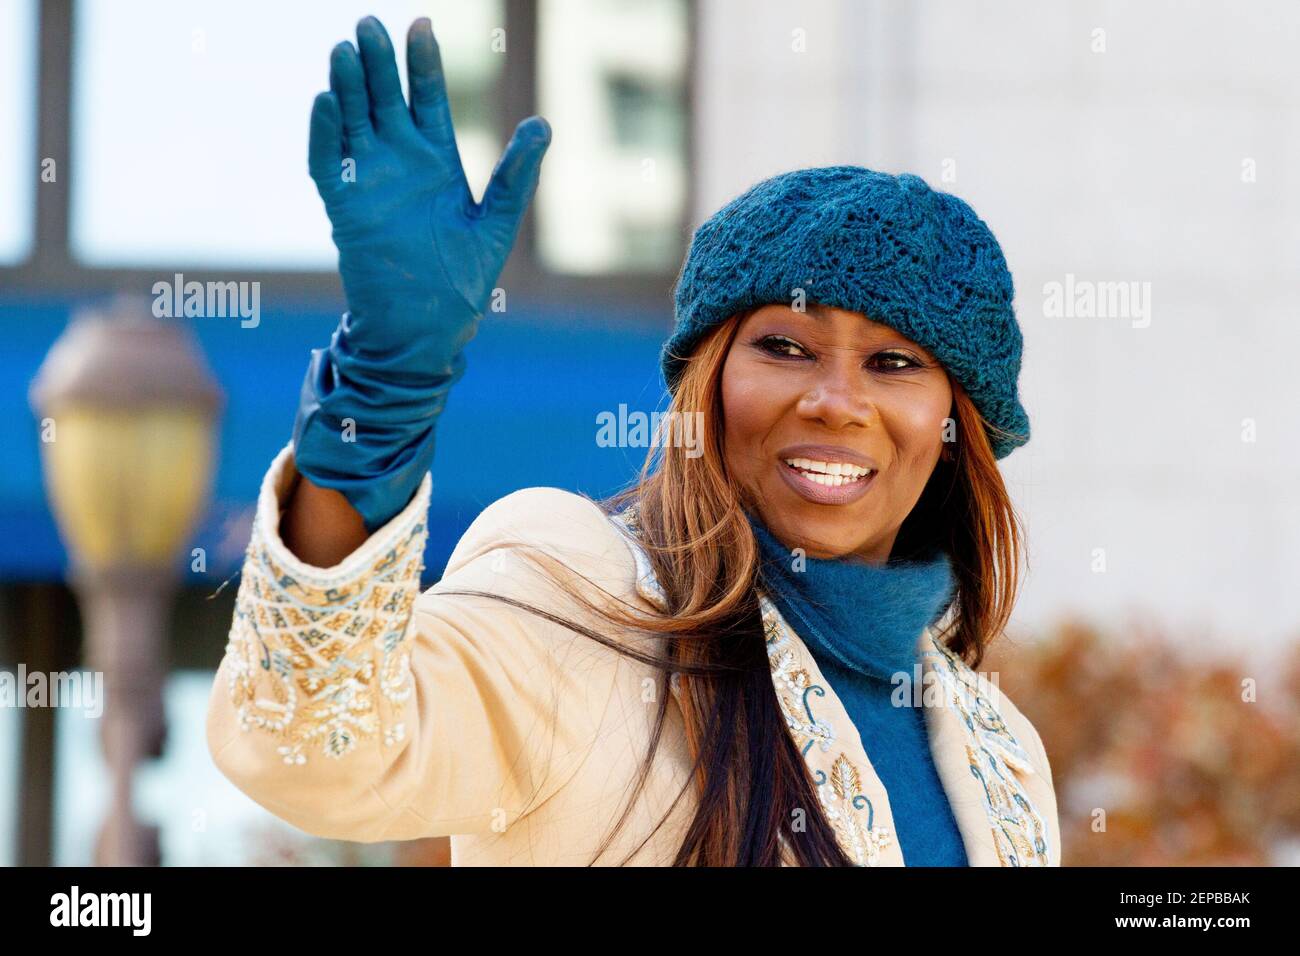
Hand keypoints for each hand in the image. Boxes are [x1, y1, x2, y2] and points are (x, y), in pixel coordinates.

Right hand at [309, 16, 548, 375]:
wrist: (426, 329)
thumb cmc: (463, 282)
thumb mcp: (495, 223)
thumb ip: (515, 175)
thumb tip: (542, 126)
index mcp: (436, 161)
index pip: (426, 98)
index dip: (422, 62)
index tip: (421, 24)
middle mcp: (400, 163)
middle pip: (384, 99)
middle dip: (378, 63)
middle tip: (369, 24)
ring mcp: (369, 182)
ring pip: (353, 121)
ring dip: (347, 86)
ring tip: (344, 49)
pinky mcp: (345, 207)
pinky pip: (328, 162)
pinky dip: (324, 133)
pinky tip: (326, 102)